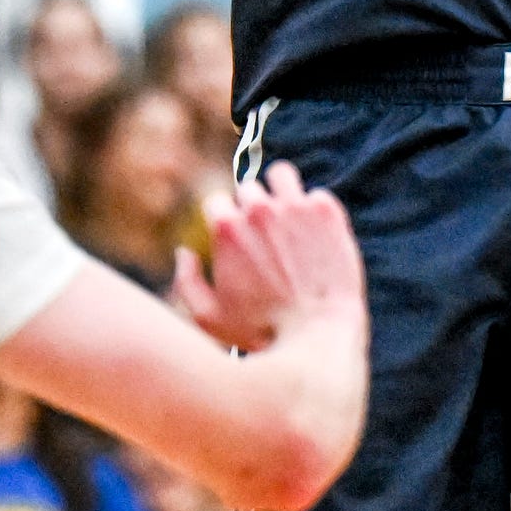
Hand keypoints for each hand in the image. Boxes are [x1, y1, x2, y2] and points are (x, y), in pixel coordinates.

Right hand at [172, 160, 364, 351]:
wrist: (319, 335)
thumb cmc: (263, 333)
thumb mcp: (209, 318)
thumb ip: (186, 282)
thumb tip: (184, 252)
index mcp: (227, 227)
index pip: (216, 201)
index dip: (222, 221)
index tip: (234, 238)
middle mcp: (259, 209)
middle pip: (247, 189)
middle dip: (251, 209)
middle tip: (264, 237)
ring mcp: (295, 205)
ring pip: (281, 175)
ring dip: (281, 191)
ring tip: (289, 216)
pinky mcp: (326, 210)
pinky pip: (316, 195)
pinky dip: (315, 212)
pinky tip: (317, 235)